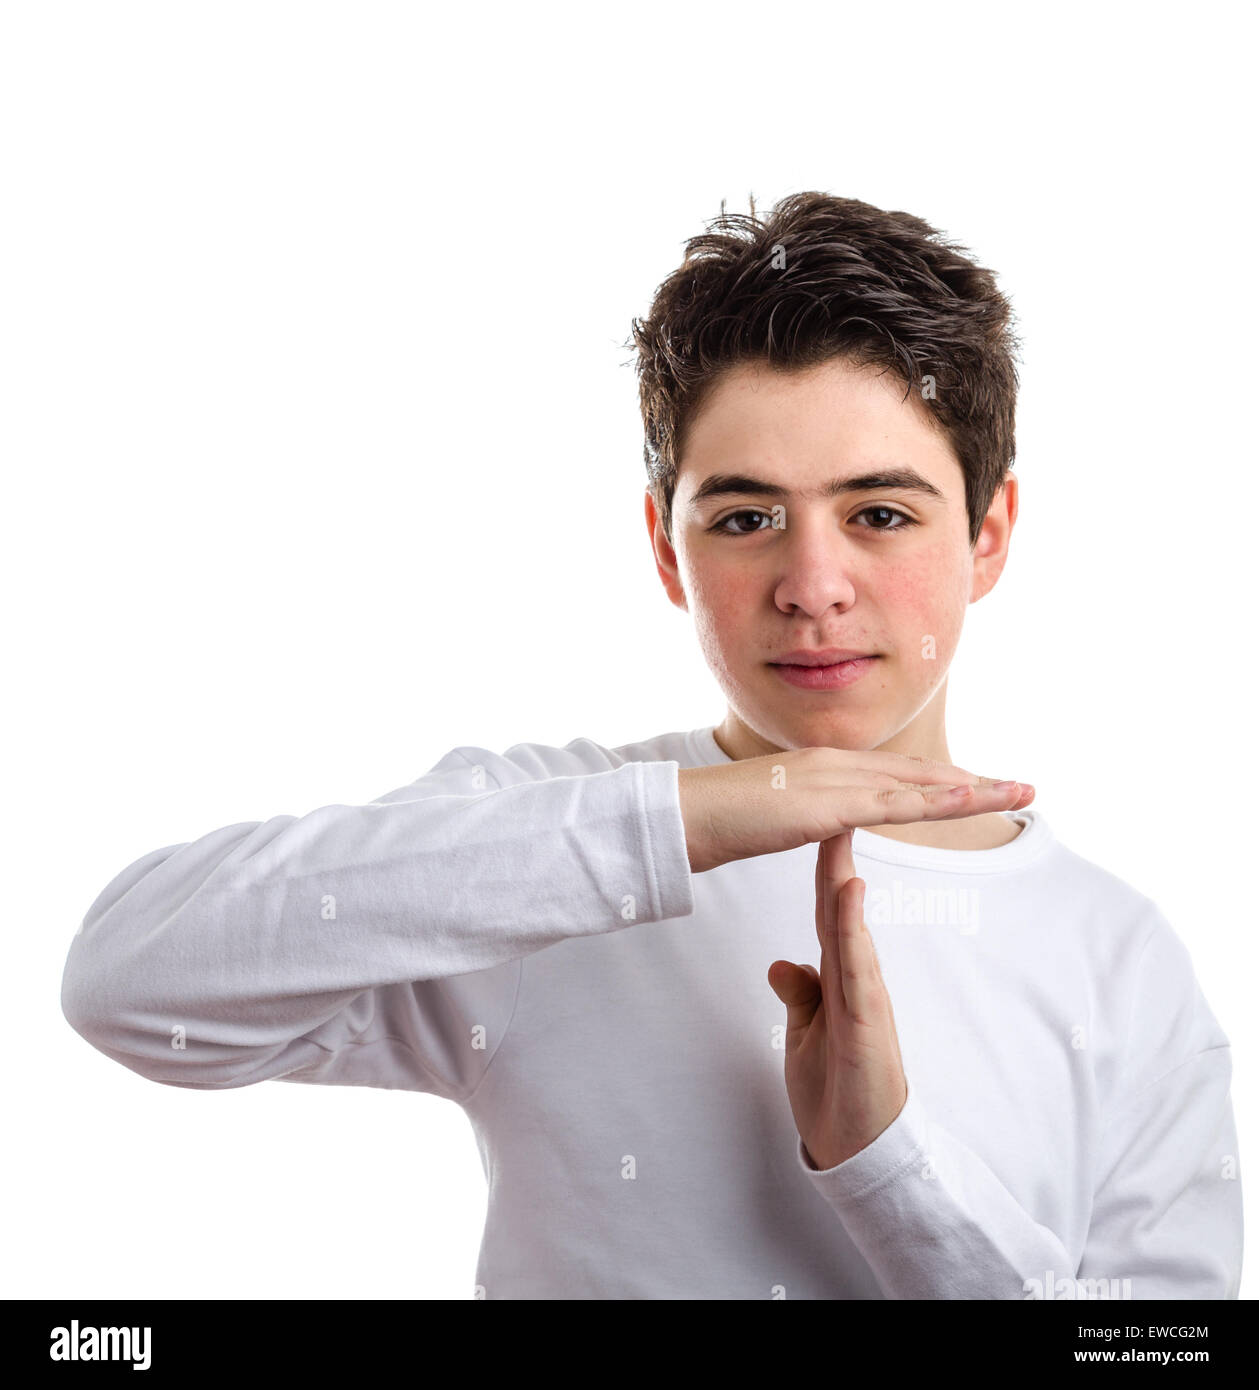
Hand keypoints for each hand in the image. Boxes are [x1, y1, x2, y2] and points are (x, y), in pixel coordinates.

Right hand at [678, 745, 1032, 873]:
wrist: (684, 815)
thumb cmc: (718, 819)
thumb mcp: (772, 816)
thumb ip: (801, 814)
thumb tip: (817, 820)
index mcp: (823, 768)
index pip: (896, 774)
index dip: (942, 780)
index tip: (983, 786)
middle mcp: (836, 764)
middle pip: (920, 773)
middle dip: (976, 780)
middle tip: (1025, 787)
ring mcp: (833, 779)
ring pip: (918, 785)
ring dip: (976, 788)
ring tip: (1021, 793)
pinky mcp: (827, 804)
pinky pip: (894, 804)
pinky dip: (938, 801)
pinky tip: (972, 800)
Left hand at [767, 828, 907, 1171]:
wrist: (860, 1150)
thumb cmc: (837, 1091)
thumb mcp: (807, 1034)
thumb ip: (800, 995)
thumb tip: (781, 963)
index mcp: (839, 976)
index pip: (827, 910)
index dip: (821, 865)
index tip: (812, 819)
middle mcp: (856, 978)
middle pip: (840, 907)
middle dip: (835, 854)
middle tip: (832, 801)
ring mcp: (866, 998)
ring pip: (853, 929)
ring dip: (845, 882)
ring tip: (840, 834)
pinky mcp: (870, 1024)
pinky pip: (859, 969)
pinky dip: (853, 932)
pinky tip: (849, 899)